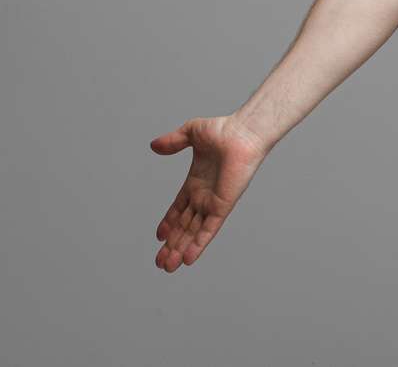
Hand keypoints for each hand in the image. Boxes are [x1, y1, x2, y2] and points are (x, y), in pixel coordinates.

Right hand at [148, 115, 269, 271]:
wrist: (243, 132)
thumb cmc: (224, 130)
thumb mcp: (191, 133)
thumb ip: (173, 142)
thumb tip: (154, 146)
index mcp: (196, 182)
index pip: (179, 208)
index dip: (169, 223)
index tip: (160, 237)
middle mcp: (204, 196)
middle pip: (185, 226)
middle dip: (172, 244)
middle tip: (160, 262)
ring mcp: (213, 202)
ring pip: (194, 232)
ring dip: (181, 249)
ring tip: (168, 267)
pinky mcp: (223, 205)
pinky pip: (209, 229)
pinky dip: (199, 244)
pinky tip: (189, 258)